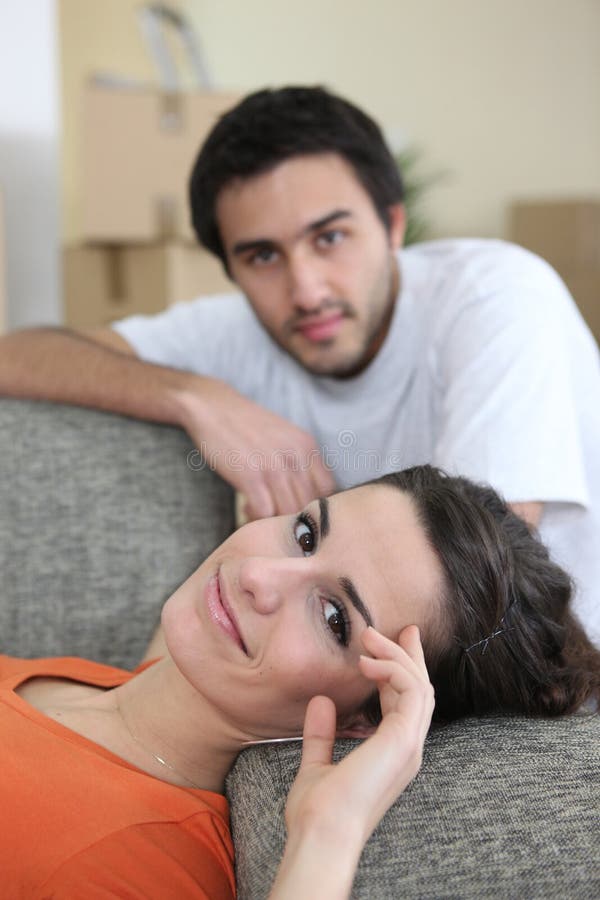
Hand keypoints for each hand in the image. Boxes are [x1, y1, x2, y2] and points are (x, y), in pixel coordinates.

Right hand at [182, 377, 335, 517]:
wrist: (212, 406)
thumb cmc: (246, 426)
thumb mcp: (284, 437)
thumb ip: (299, 461)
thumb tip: (307, 494)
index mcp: (307, 446)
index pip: (328, 489)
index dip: (312, 505)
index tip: (295, 509)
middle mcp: (296, 456)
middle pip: (308, 504)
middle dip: (292, 519)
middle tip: (274, 519)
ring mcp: (274, 466)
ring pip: (288, 512)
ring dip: (273, 522)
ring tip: (259, 515)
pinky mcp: (250, 475)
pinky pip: (264, 513)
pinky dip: (256, 519)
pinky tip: (247, 509)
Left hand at [285, 626, 434, 847]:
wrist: (321, 832)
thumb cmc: (317, 811)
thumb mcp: (316, 764)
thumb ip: (321, 734)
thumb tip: (320, 702)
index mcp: (392, 753)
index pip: (405, 703)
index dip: (398, 672)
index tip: (386, 647)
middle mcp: (407, 748)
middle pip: (421, 690)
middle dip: (411, 656)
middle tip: (403, 627)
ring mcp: (409, 744)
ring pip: (419, 685)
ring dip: (397, 655)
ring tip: (369, 637)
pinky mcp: (404, 739)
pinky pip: (411, 690)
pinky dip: (392, 669)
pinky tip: (366, 663)